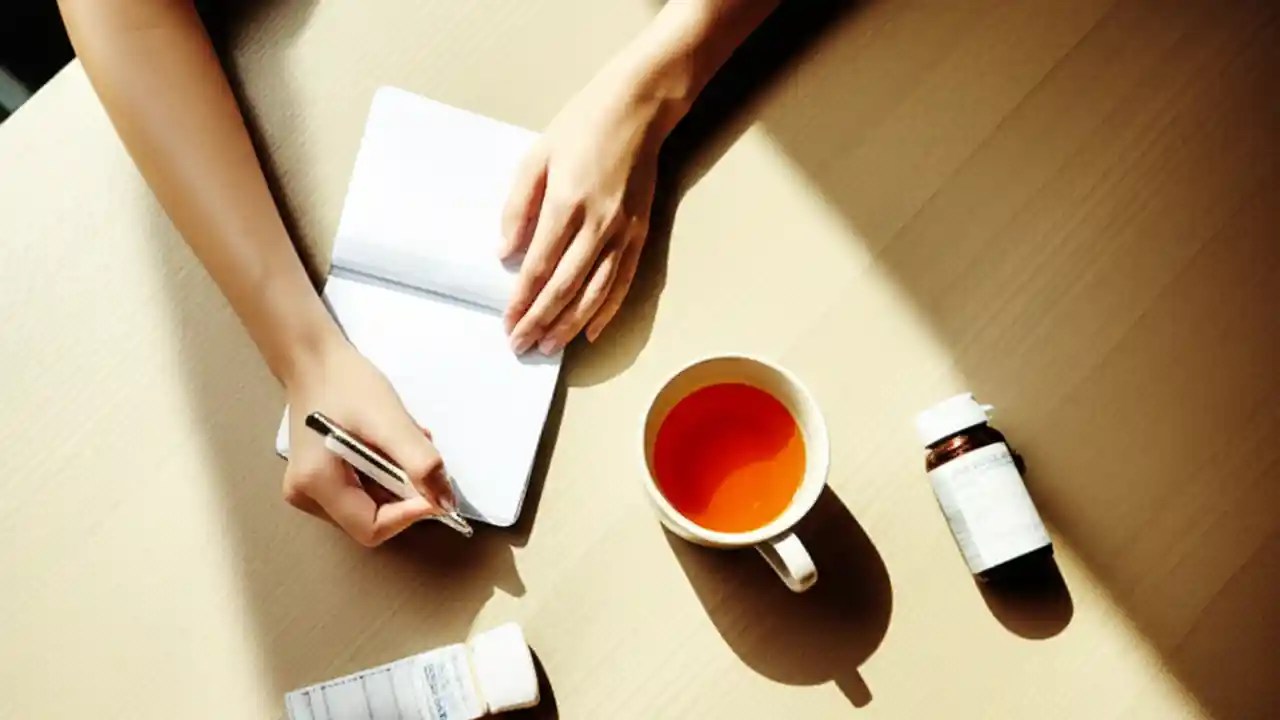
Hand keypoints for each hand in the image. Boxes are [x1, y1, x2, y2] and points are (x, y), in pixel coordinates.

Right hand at [281, 337, 454, 546]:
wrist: (315, 359)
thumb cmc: (345, 383)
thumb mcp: (389, 421)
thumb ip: (420, 463)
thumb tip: (445, 501)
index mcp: (314, 484)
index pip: (370, 528)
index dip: (408, 514)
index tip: (435, 488)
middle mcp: (307, 496)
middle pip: (372, 519)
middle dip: (404, 492)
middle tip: (416, 451)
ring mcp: (311, 490)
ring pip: (373, 506)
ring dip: (398, 481)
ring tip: (400, 441)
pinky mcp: (321, 480)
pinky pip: (365, 491)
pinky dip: (387, 474)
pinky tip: (388, 444)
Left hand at [500, 63, 670, 354]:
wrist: (638, 108)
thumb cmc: (582, 126)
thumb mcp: (536, 157)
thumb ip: (517, 207)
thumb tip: (506, 253)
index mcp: (566, 203)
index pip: (539, 267)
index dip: (521, 300)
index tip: (507, 322)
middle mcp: (597, 225)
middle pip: (564, 288)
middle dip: (540, 321)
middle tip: (521, 346)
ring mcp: (623, 233)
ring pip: (595, 293)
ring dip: (570, 325)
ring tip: (550, 347)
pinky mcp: (640, 235)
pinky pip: (622, 284)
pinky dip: (606, 312)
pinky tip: (591, 332)